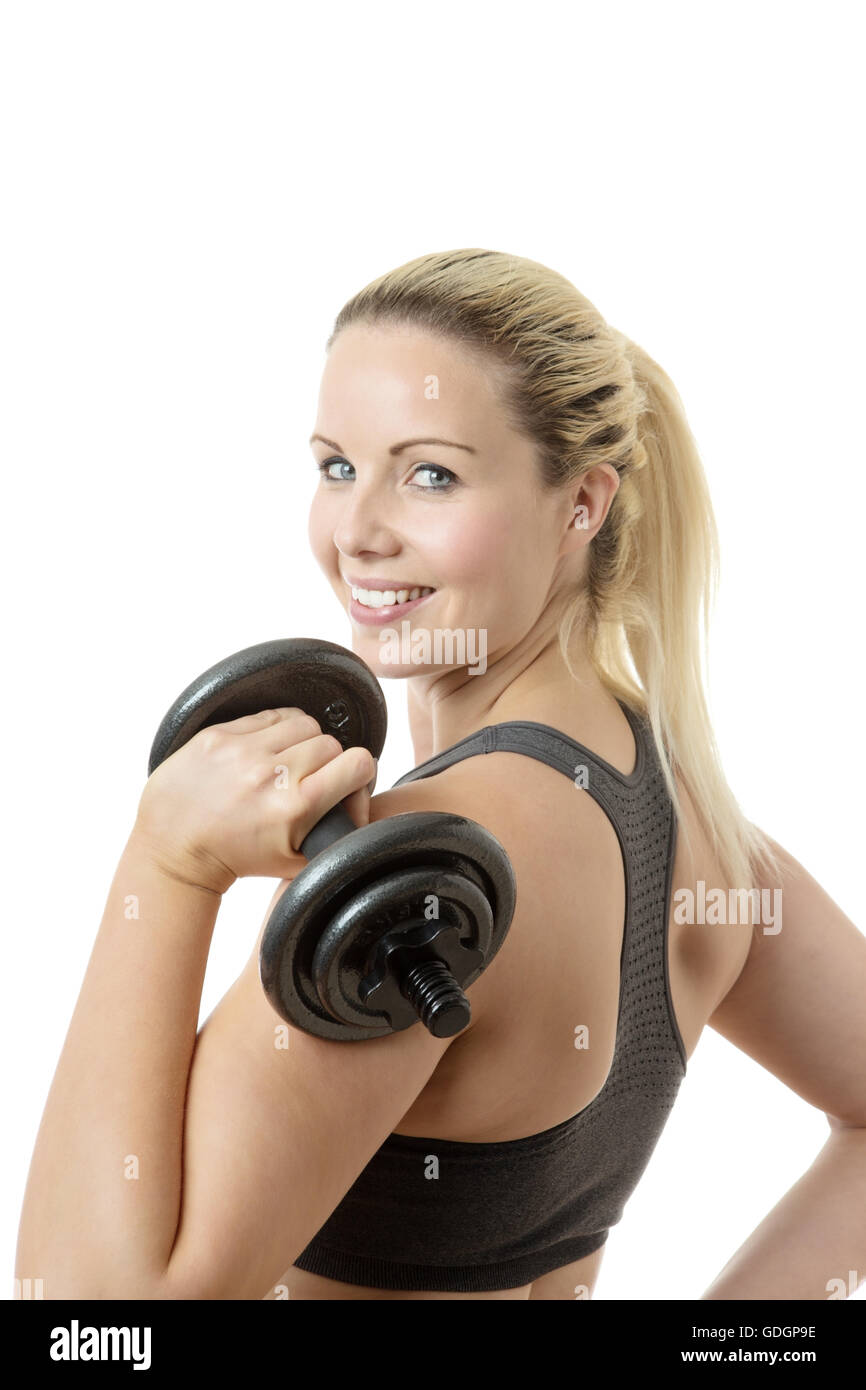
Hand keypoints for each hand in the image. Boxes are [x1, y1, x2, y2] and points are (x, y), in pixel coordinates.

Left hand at [133, 707, 377, 893]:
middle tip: (309, 781)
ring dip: (301, 741)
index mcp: (295, 806)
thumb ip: (336, 834)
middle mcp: (271, 773)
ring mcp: (242, 749)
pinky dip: (274, 732)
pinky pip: (269, 715)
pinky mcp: (219, 734)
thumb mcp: (296, 860)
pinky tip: (264, 753)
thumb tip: (360, 808)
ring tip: (286, 763)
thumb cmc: (236, 855)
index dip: (360, 774)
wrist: (175, 847)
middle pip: (331, 743)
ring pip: (303, 722)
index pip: (359, 763)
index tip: (346, 784)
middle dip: (326, 762)